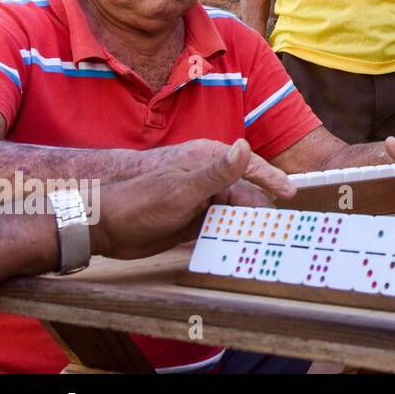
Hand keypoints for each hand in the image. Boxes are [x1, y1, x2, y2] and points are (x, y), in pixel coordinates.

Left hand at [92, 140, 281, 258]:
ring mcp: (200, 201)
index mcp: (207, 162)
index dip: (271, 181)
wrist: (104, 228)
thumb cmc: (140, 203)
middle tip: (283, 227)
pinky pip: (219, 227)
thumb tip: (245, 146)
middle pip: (245, 194)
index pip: (249, 168)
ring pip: (234, 212)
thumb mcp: (183, 189)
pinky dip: (231, 236)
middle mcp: (207, 180)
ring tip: (268, 240)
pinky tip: (242, 247)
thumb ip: (217, 172)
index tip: (291, 194)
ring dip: (249, 225)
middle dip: (264, 209)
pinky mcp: (192, 220)